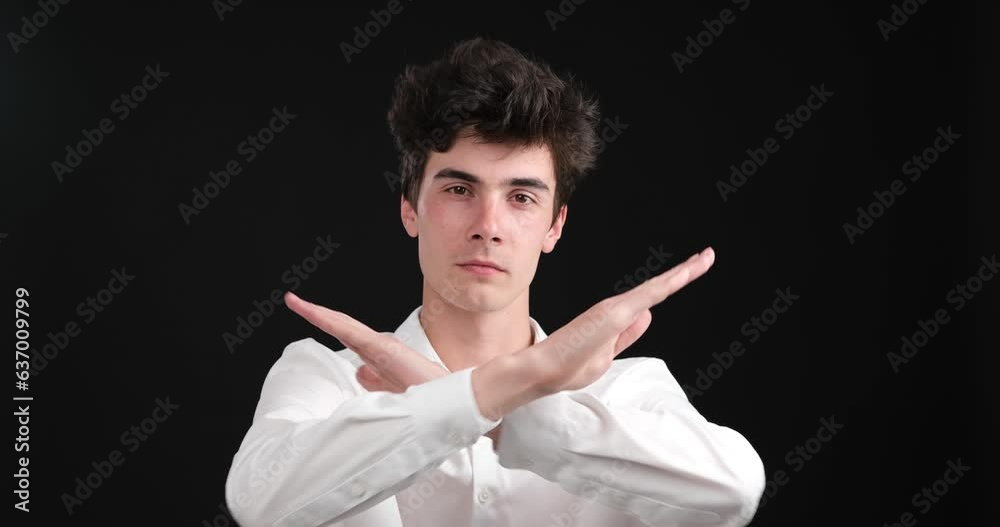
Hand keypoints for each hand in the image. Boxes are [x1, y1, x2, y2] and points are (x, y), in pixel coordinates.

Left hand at [283, 292, 448, 392]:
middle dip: (316, 314)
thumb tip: (359, 372)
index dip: (327, 323)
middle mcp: (379, 347)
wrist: (460, 399)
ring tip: (295, 302)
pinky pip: (351, 333)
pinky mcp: (384, 351)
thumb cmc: (434, 398)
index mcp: (380, 356)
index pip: (347, 336)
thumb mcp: (397, 392)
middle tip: (292, 300)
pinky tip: (314, 314)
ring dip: (318, 315)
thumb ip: (377, 383)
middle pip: (342, 327)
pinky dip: (331, 322)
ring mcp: (381, 347)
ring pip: (343, 327)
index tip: (306, 311)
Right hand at [523, 247, 715, 394]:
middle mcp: (619, 309)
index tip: (692, 269)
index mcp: (618, 319)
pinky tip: (689, 271)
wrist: (542, 370)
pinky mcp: (615, 313)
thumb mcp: (606, 354)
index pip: (653, 299)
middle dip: (686, 272)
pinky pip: (650, 294)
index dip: (673, 284)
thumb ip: (628, 334)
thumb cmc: (568, 364)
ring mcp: (617, 309)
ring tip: (706, 258)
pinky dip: (671, 282)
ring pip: (658, 289)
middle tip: (710, 255)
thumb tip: (648, 314)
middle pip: (659, 289)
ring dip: (684, 274)